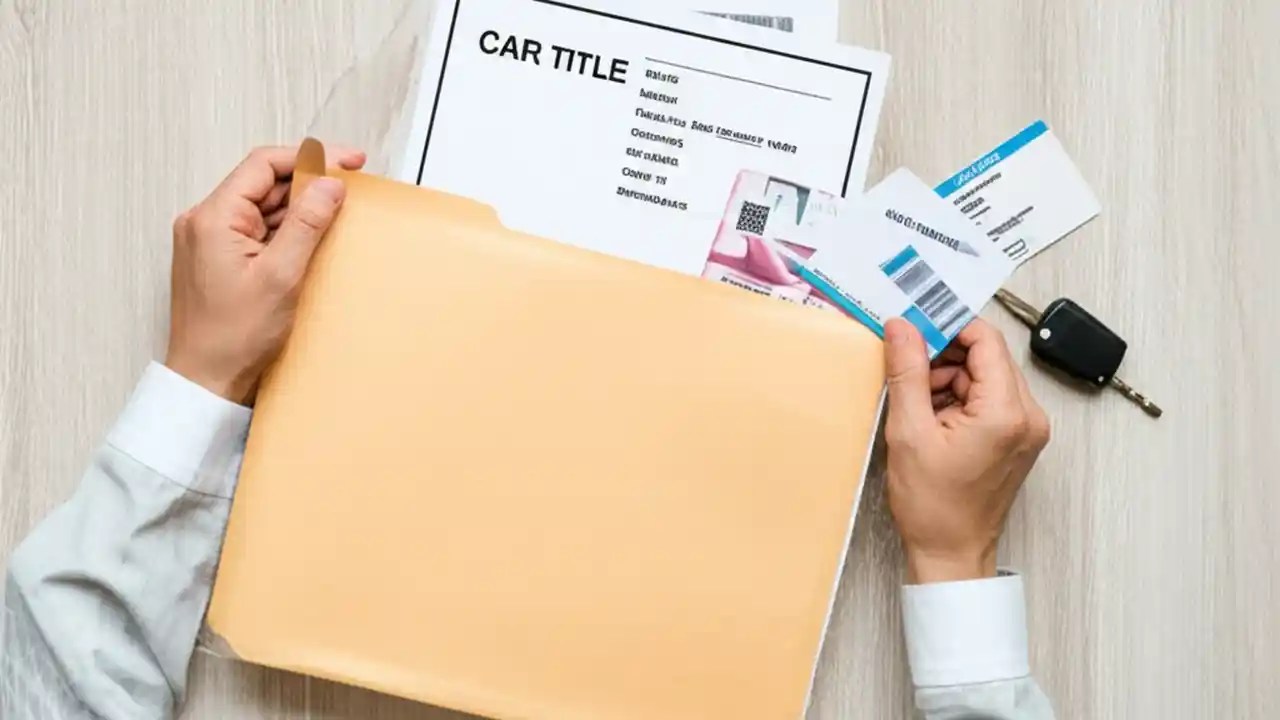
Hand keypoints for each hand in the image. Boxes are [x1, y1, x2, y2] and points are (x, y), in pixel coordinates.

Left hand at [165, 144, 365, 403]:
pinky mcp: (217, 259)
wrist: (206, 381)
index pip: (264, 164)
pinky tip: (310, 246)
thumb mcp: (282, 276)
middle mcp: (204, 222)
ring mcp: (209, 241)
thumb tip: (329, 185)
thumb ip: (307, 224)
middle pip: (264, 184)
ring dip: (299, 212)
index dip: (309, 157)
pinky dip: (285, 233)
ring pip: (262, 208)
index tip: (347, 162)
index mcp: (213, 217)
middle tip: (349, 192)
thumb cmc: (233, 338)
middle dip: (307, 186)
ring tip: (334, 224)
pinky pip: (256, 231)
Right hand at [881, 317, 1050, 583]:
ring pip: (985, 376)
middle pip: (986, 357)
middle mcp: (1028, 416)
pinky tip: (935, 421)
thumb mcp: (908, 432)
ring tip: (920, 410)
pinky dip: (960, 400)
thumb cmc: (933, 506)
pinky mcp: (1019, 438)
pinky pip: (989, 399)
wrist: (951, 553)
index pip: (985, 340)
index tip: (916, 329)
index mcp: (1006, 412)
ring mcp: (1027, 429)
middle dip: (944, 359)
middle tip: (909, 376)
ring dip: (949, 381)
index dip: (947, 328)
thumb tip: (902, 328)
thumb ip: (907, 372)